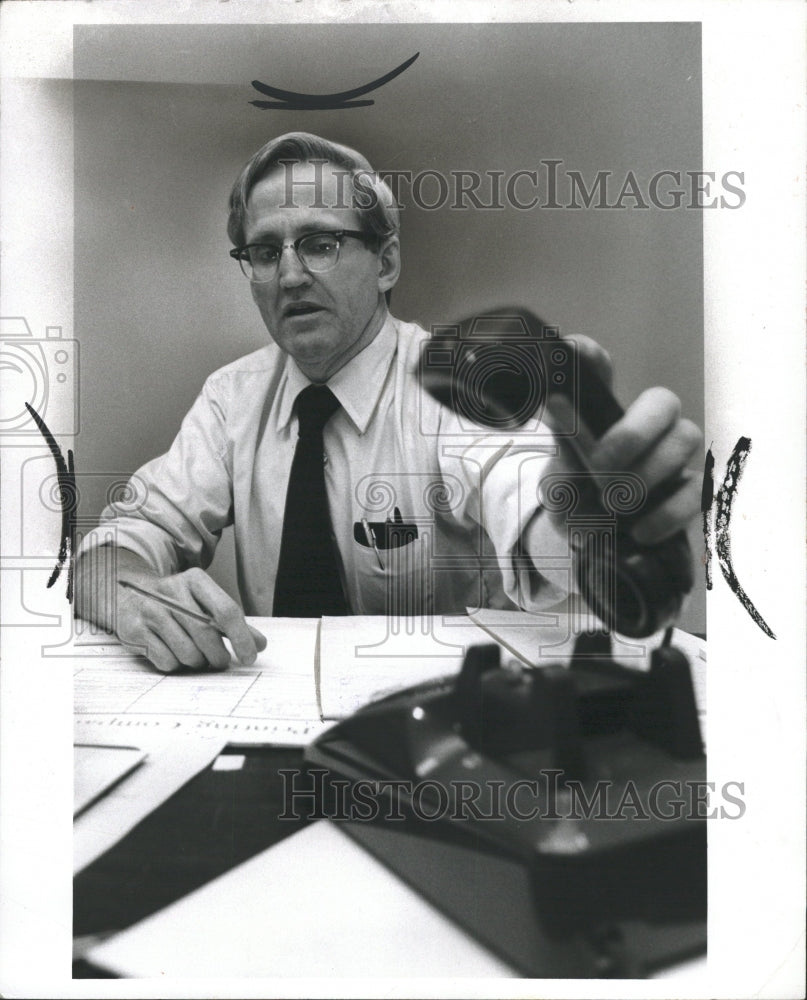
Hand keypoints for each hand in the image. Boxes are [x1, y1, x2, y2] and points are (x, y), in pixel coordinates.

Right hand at [115, 567, 266, 672]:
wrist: (127, 596)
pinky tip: (173, 652)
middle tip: (221, 661)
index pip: (226, 611)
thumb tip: (259, 644)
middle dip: (218, 656)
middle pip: (207, 635)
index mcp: (195, 580)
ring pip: (187, 653)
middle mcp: (171, 592)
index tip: (250, 656)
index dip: (242, 638)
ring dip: (197, 661)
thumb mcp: (203, 602)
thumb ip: (232, 622)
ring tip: (195, 654)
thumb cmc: (176, 603)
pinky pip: (167, 661)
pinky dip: (176, 664)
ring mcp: (151, 611)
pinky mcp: (135, 631)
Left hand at [543, 335, 702, 543]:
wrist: (590, 547)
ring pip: (687, 437)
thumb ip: (563, 446)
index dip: (590, 357)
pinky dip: (668, 512)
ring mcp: (671, 455)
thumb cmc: (574, 501)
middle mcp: (642, 425)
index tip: (575, 355)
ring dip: (648, 471)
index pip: (600, 370)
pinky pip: (699, 489)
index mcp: (601, 414)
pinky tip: (640, 530)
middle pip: (663, 401)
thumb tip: (556, 401)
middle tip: (601, 466)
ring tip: (614, 502)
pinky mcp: (689, 491)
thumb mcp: (558, 479)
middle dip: (634, 432)